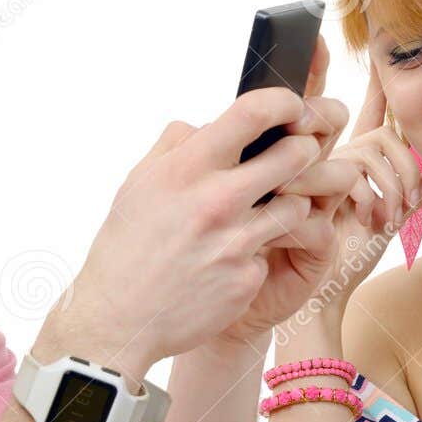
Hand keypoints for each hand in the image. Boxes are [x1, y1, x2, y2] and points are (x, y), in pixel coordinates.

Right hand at [56, 76, 347, 373]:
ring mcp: (237, 242)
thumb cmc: (126, 246)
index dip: (284, 101)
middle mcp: (218, 200)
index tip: (291, 105)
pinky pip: (272, 250)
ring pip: (298, 205)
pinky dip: (259, 250)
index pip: (254, 113)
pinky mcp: (248, 278)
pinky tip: (231, 259)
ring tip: (265, 210)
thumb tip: (206, 125)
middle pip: (296, 155)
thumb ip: (175, 146)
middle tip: (297, 154)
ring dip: (289, 203)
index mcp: (187, 168)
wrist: (118, 320)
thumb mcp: (138, 183)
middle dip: (303, 149)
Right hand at [301, 59, 421, 324]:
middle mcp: (324, 158)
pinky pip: (353, 176)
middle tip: (407, 201)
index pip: (359, 112)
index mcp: (343, 159)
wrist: (309, 296)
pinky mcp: (303, 188)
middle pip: (379, 133)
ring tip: (384, 218)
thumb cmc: (343, 257)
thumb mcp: (389, 219)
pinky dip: (370, 200)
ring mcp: (311, 171)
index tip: (384, 54)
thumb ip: (416, 189)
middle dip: (404, 166)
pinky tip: (365, 222)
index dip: (374, 84)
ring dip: (390, 187)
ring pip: (369, 152)